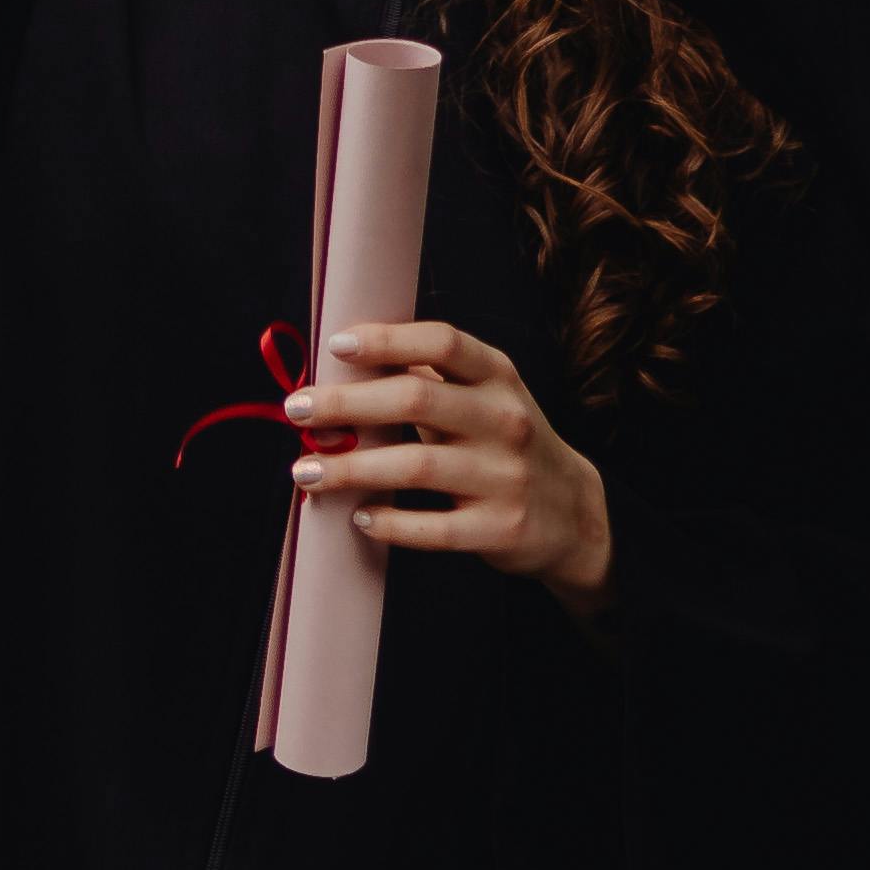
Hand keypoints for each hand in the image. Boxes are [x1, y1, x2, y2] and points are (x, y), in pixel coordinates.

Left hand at [288, 312, 613, 610]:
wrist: (574, 513)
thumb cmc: (507, 443)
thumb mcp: (486, 398)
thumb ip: (431, 379)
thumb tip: (347, 362)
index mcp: (498, 376)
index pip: (443, 342)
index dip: (387, 340)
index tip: (335, 345)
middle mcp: (505, 419)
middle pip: (416, 399)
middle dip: (346, 403)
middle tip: (295, 410)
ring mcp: (504, 476)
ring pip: (415, 465)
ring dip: (351, 468)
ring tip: (305, 471)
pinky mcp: (499, 529)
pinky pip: (433, 528)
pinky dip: (390, 522)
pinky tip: (358, 516)